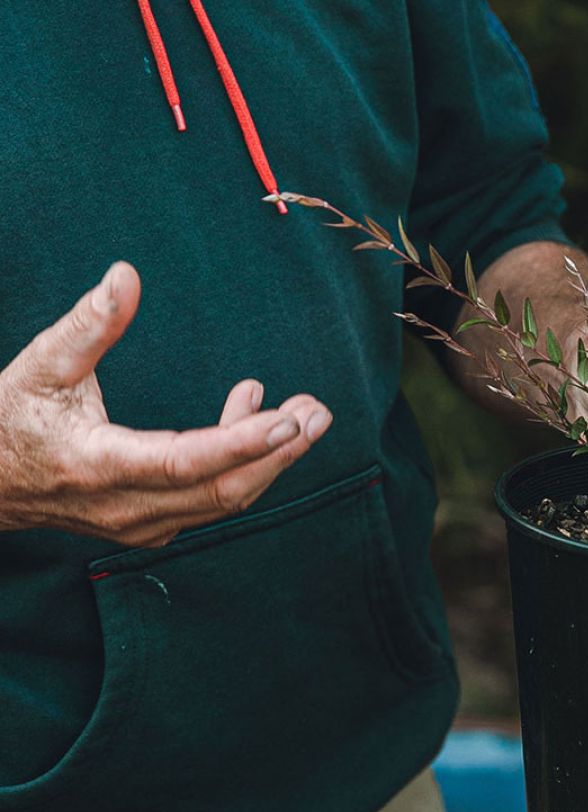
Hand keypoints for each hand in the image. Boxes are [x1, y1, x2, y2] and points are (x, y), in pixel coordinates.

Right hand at [0, 262, 332, 547]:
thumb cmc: (8, 420)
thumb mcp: (41, 365)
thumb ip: (89, 324)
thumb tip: (127, 275)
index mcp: (100, 466)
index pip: (186, 462)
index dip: (242, 443)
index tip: (290, 421)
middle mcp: (128, 507)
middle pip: (223, 490)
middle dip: (280, 453)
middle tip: (320, 412)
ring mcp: (144, 523)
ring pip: (225, 498)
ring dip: (271, 459)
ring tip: (308, 414)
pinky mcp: (153, 523)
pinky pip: (212, 498)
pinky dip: (243, 462)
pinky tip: (255, 415)